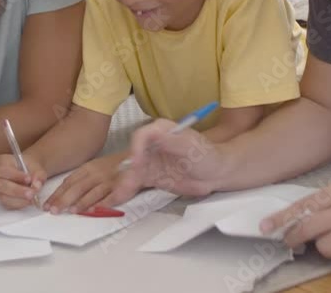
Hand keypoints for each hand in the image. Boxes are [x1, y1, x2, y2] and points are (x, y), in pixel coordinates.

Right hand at [0, 153, 46, 209]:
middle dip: (18, 190)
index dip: (15, 176)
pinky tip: (28, 201)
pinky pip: (7, 204)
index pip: (3, 170)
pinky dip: (19, 204)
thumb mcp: (37, 167)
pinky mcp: (0, 197)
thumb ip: (38, 175)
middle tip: (32, 193)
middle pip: (1, 184)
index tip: (29, 179)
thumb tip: (36, 185)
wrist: (28, 171)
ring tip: (32, 198)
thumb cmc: (29, 167)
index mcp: (1, 161)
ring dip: (19, 199)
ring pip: (3, 196)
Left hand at [43, 153, 126, 213]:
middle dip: (64, 200)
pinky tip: (92, 211)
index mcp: (88, 168)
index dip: (57, 194)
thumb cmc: (113, 167)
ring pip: (92, 192)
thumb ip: (81, 178)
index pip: (69, 182)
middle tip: (54, 211)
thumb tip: (64, 191)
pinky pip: (110, 197)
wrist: (137, 161)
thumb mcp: (95, 167)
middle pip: (78, 187)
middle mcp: (97, 173)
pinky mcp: (121, 188)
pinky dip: (101, 204)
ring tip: (70, 211)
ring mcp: (109, 180)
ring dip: (80, 203)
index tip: (48, 204)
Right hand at [102, 119, 223, 206]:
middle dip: (124, 171)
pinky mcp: (151, 177)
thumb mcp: (190, 145)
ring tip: (114, 199)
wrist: (216, 174)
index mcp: (160, 130)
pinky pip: (135, 183)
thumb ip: (171, 140)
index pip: (141, 136)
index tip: (137, 164)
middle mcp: (151, 144)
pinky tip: (116, 200)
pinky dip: (125, 191)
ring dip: (121, 184)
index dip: (136, 149)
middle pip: (131, 156)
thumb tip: (153, 134)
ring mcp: (150, 162)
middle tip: (121, 186)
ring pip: (131, 172)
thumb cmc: (207, 155)